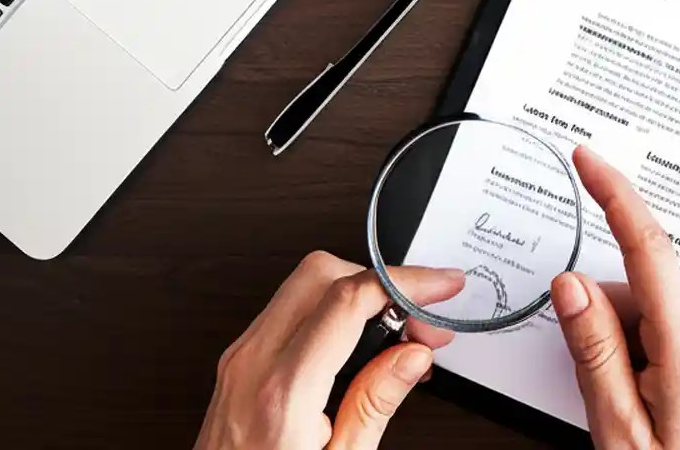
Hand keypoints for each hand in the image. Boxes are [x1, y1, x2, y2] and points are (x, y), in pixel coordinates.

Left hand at [194, 252, 463, 449]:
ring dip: (360, 295)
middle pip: (322, 273)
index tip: (441, 285)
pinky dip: (333, 312)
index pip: (347, 300)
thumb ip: (375, 405)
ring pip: (305, 284)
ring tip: (399, 337)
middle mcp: (252, 363)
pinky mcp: (238, 361)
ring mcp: (240, 357)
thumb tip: (412, 355)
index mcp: (282, 392)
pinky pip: (290, 310)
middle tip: (422, 321)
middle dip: (382, 282)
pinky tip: (361, 344)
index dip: (405, 282)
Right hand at [552, 147, 679, 448]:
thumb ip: (594, 350)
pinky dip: (642, 347)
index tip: (589, 160)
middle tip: (609, 390)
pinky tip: (652, 393)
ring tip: (637, 402)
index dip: (614, 195)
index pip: (647, 249)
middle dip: (603, 327)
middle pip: (630, 289)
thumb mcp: (620, 426)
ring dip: (625, 345)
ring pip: (642, 308)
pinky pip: (662, 320)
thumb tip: (571, 284)